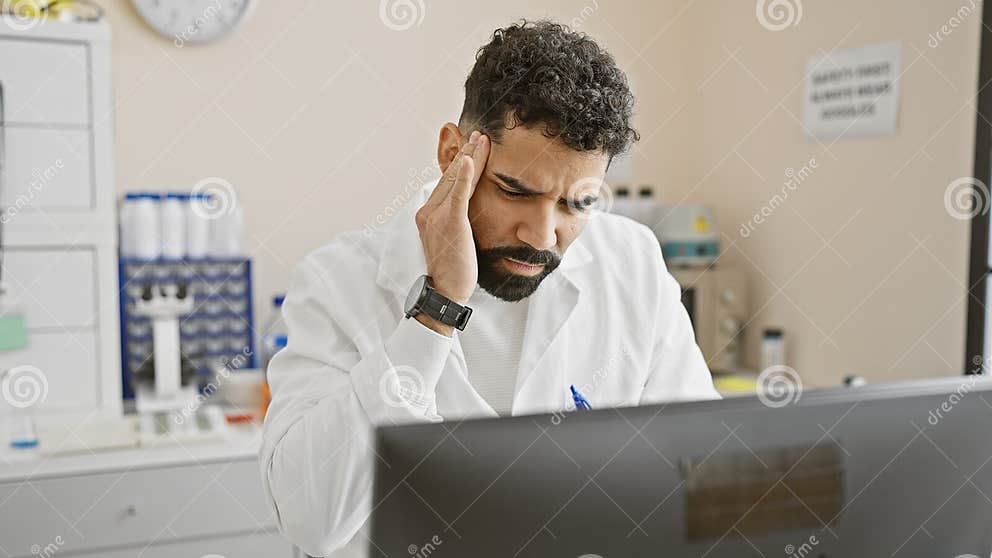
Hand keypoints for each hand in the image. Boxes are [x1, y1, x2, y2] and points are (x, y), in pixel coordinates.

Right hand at [415, 130, 490, 306]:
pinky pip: (459, 193)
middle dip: (466, 153)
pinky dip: (465, 174)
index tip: (472, 147)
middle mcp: (428, 211)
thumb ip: (455, 220)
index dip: (460, 163)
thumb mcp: (453, 239)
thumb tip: (467, 209)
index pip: (447, 182)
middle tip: (480, 134)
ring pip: (456, 179)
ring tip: (482, 139)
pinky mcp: (450, 222)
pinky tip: (472, 158)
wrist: (445, 292)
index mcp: (428, 214)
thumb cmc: (454, 271)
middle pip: (451, 175)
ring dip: (471, 156)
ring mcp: (436, 216)